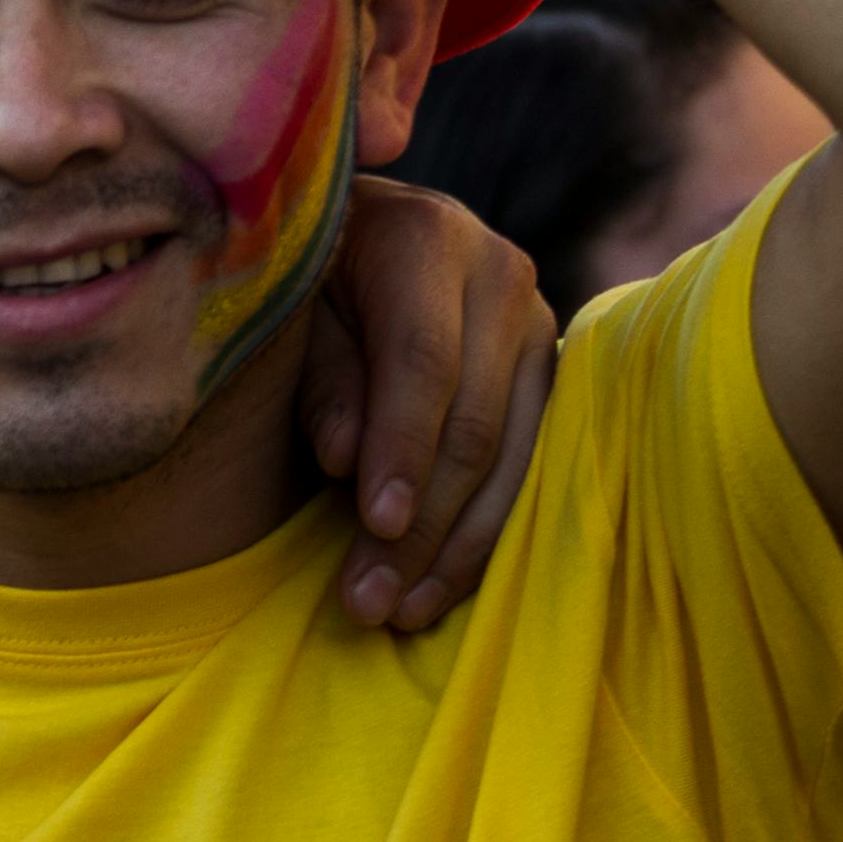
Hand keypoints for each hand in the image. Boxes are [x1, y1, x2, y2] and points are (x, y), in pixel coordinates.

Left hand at [295, 174, 555, 632]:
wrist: (356, 230)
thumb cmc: (304, 269)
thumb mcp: (290, 303)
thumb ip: (319, 376)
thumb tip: (345, 461)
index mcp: (428, 237)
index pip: (423, 361)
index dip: (403, 448)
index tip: (377, 525)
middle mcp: (501, 274)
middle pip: (473, 422)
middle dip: (424, 523)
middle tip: (369, 600)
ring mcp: (539, 325)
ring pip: (512, 457)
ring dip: (459, 546)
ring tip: (400, 611)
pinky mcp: (552, 375)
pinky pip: (530, 467)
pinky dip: (486, 532)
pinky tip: (442, 586)